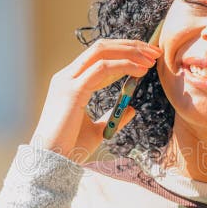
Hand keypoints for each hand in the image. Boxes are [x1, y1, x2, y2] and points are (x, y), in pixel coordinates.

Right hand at [31, 38, 161, 162]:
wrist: (52, 161)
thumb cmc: (70, 148)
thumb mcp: (97, 131)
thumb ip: (113, 117)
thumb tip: (132, 109)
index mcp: (70, 83)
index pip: (98, 57)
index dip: (123, 52)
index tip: (146, 56)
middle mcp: (67, 77)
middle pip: (100, 48)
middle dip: (129, 46)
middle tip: (154, 52)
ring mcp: (68, 81)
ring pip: (101, 52)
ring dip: (130, 52)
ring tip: (151, 59)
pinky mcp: (73, 90)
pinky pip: (102, 69)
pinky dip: (124, 65)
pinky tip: (140, 71)